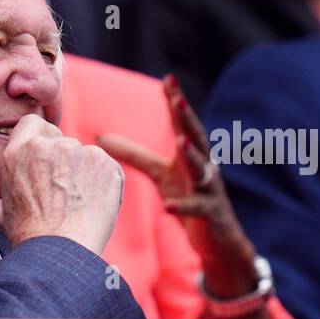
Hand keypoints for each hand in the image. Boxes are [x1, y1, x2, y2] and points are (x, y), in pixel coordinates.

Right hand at [0, 114, 123, 255]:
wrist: (60, 250)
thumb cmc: (30, 235)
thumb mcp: (3, 214)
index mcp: (19, 152)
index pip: (34, 124)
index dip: (42, 141)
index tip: (47, 160)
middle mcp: (49, 145)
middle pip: (63, 141)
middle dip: (65, 162)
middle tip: (64, 193)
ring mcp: (79, 152)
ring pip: (86, 155)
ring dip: (86, 173)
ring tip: (78, 203)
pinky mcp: (105, 162)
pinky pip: (108, 167)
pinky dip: (105, 182)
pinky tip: (94, 204)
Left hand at [97, 75, 259, 298]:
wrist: (219, 239)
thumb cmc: (189, 200)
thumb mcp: (161, 175)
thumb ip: (134, 155)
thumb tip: (100, 136)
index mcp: (190, 155)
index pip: (182, 124)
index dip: (176, 101)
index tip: (169, 79)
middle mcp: (204, 167)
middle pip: (196, 138)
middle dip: (187, 118)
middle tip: (178, 99)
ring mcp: (209, 190)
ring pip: (202, 169)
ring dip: (192, 155)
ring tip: (181, 142)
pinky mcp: (210, 215)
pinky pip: (196, 209)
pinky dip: (182, 207)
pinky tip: (168, 207)